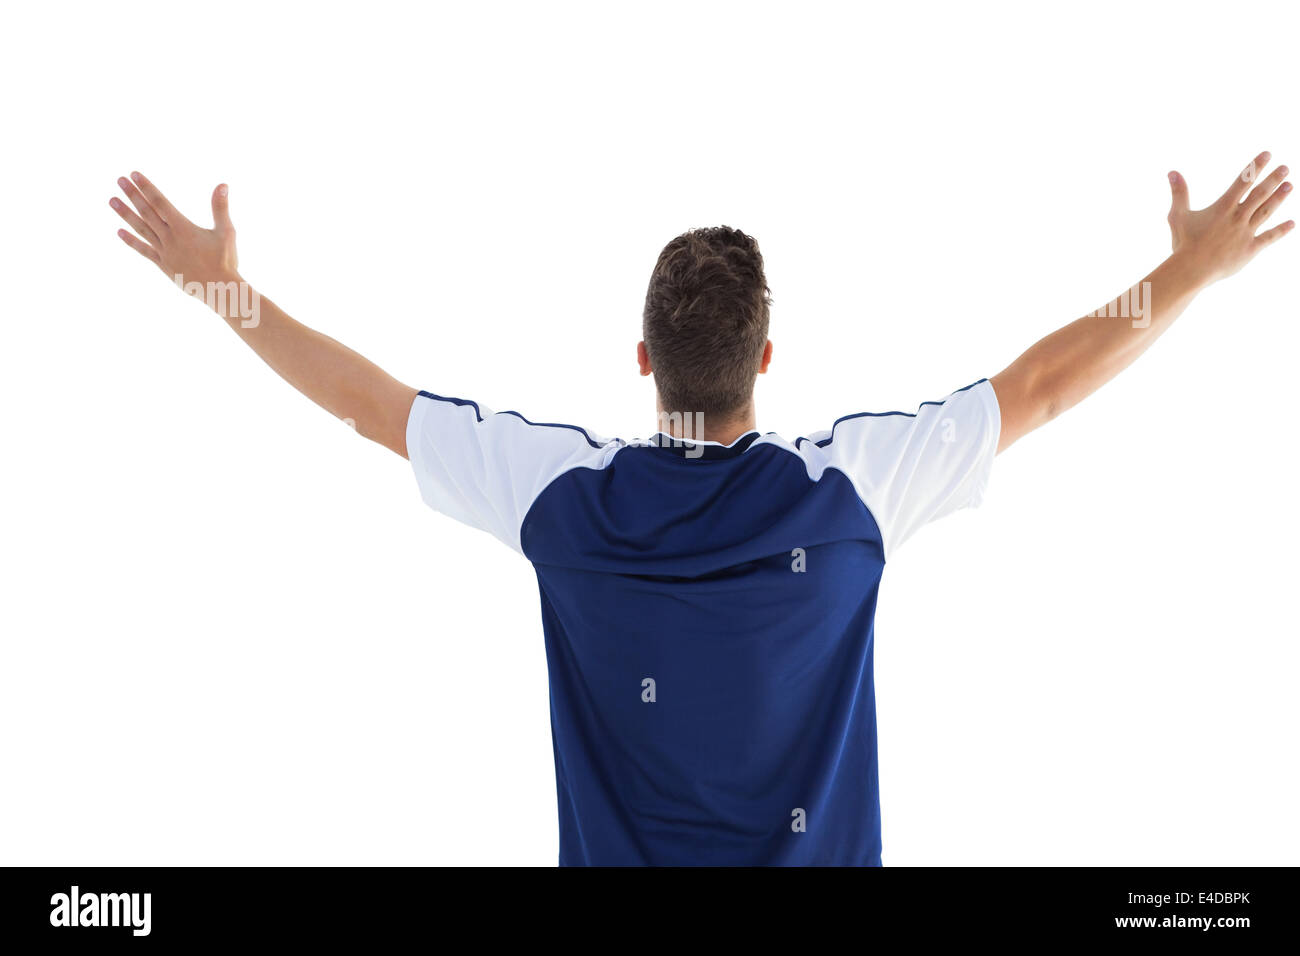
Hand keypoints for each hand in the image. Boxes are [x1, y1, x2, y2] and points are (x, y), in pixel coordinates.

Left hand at [110, 172, 239, 290]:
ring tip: (112, 200)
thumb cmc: (225, 260)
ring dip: (125, 214)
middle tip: (119, 180)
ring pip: (141, 228)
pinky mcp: (163, 264)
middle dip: (133, 195)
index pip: (160, 202)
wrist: (218, 288)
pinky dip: (131, 241)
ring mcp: (164, 251)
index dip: (147, 187)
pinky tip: (119, 232)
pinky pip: (143, 250)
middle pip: (147, 212)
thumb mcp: (226, 231)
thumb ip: (220, 207)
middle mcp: (170, 238)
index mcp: (183, 227)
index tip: (134, 175)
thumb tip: (222, 185)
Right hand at [1167, 151, 1292, 284]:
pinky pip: (1269, 238)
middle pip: (1260, 194)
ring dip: (1279, 198)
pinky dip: (1281, 230)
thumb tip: (1172, 172)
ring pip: (1266, 211)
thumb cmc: (1183, 243)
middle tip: (1285, 168)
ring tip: (1290, 185)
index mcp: (1223, 208)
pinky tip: (1292, 223)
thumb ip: (1179, 193)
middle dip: (1273, 179)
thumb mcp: (1178, 215)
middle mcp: (1238, 217)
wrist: (1192, 269)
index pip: (1243, 182)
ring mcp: (1246, 233)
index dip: (1256, 167)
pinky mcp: (1250, 249)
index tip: (1267, 155)